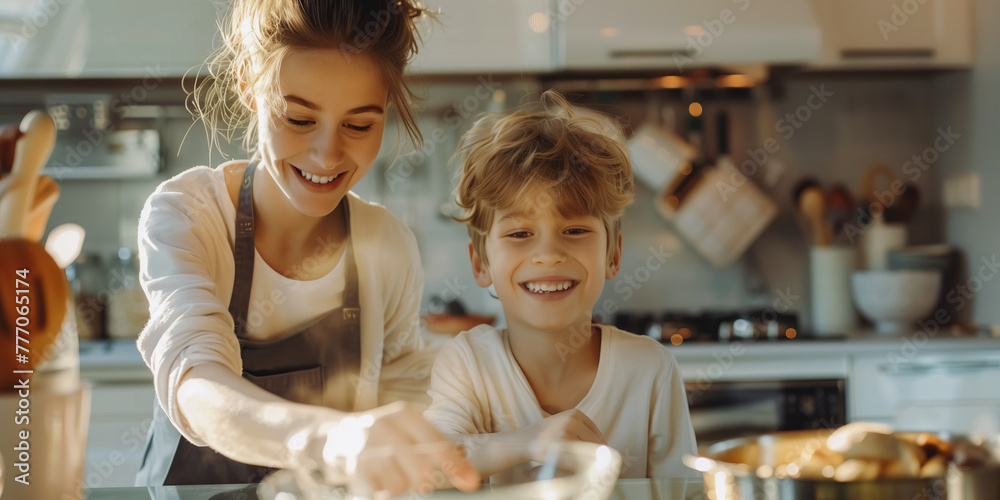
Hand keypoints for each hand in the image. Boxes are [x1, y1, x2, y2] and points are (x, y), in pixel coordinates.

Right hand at [352, 402, 480, 497]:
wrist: (335, 434)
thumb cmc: (380, 434)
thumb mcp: (407, 429)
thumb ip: (435, 446)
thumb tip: (466, 472)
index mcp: (405, 415)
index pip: (437, 442)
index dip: (455, 464)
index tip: (470, 481)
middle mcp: (387, 428)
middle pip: (420, 467)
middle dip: (427, 480)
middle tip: (424, 481)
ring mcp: (369, 448)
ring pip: (402, 483)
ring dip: (403, 485)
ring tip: (395, 474)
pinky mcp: (355, 468)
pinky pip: (383, 490)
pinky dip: (387, 490)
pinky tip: (381, 477)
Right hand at [519, 409, 605, 459]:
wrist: (522, 441)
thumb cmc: (544, 434)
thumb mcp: (563, 422)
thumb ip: (581, 429)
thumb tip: (604, 445)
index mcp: (575, 413)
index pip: (596, 432)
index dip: (597, 445)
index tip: (596, 453)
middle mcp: (572, 421)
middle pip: (594, 443)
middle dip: (592, 454)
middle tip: (585, 461)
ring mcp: (566, 433)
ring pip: (586, 452)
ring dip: (585, 460)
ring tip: (574, 461)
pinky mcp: (560, 447)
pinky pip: (576, 461)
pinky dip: (576, 467)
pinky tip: (570, 466)